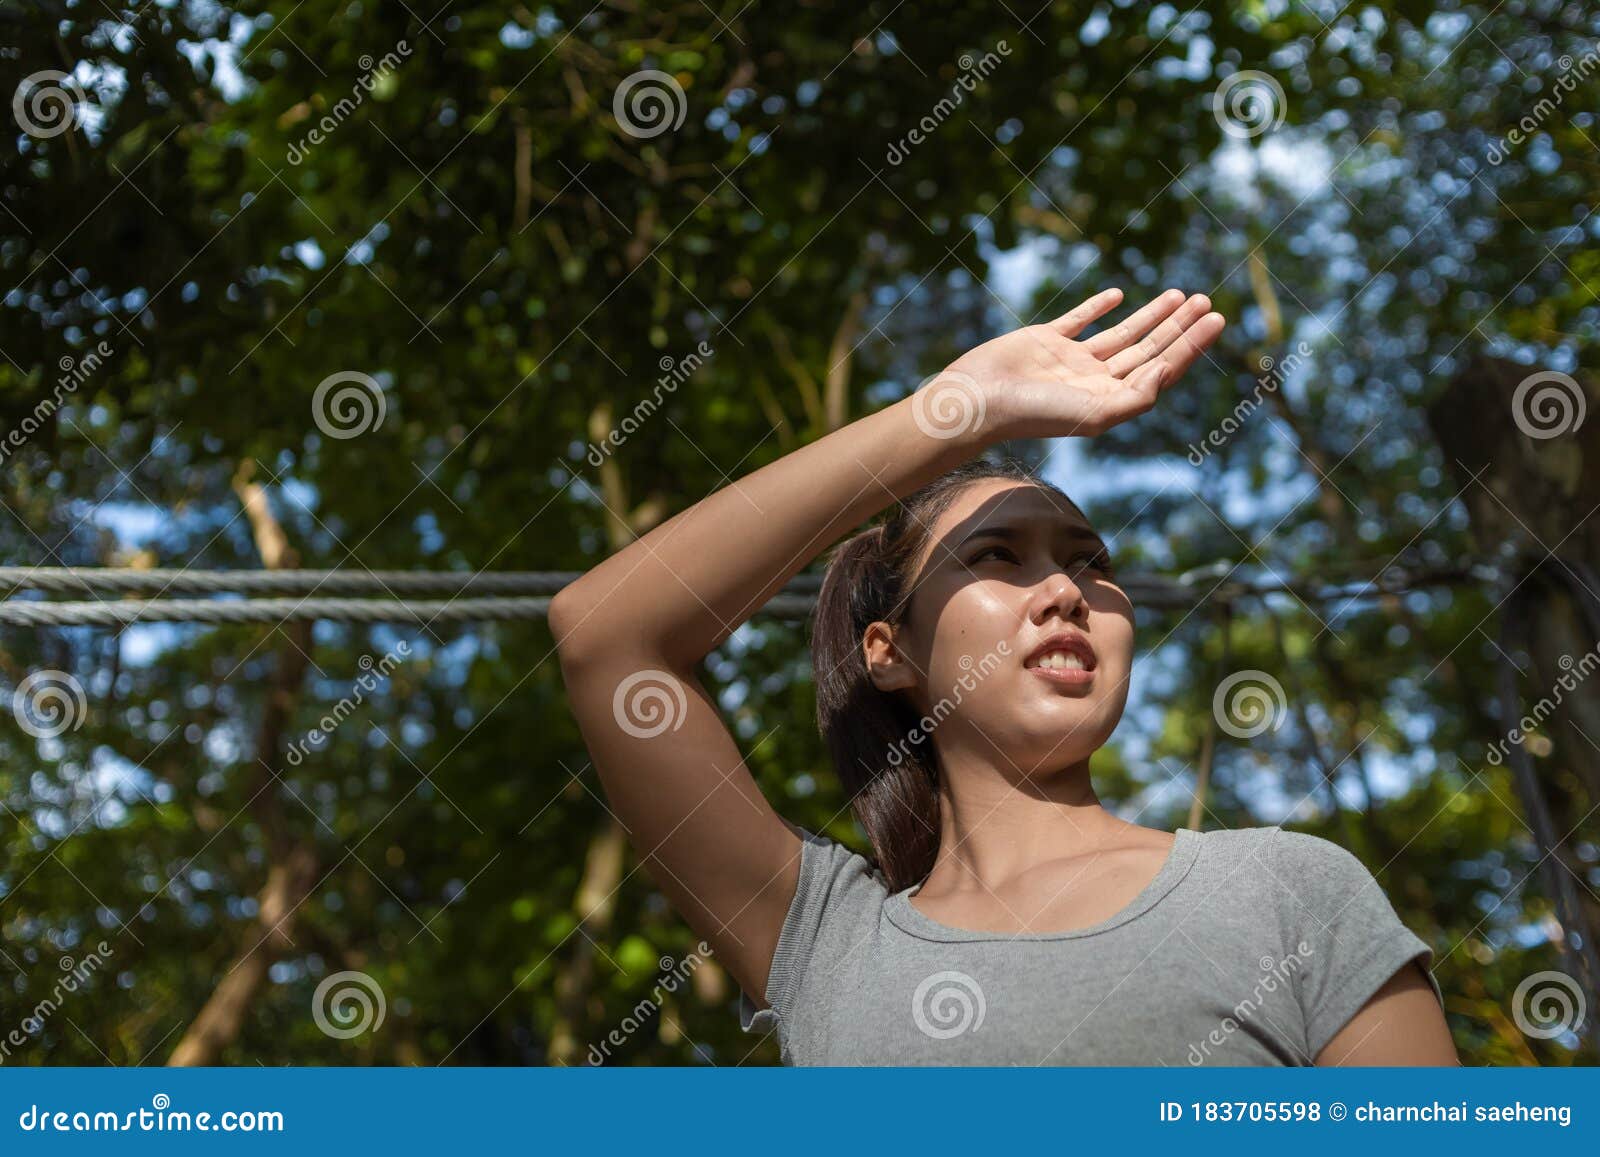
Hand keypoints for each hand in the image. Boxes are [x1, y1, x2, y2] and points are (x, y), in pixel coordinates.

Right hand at [932, 288, 1224, 439]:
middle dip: (1180, 326)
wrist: (980, 400)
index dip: (1190, 344)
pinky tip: (1119, 295)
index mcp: (1110, 400)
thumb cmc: (1033, 414)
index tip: (1215, 319)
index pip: (1161, 368)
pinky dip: (1099, 307)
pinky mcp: (1045, 340)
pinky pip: (1080, 320)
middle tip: (1207, 302)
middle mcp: (1095, 381)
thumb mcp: (1094, 413)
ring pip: (1123, 334)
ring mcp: (1070, 360)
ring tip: (1180, 295)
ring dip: (1152, 315)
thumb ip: (1136, 397)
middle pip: (1149, 349)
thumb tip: (1167, 372)